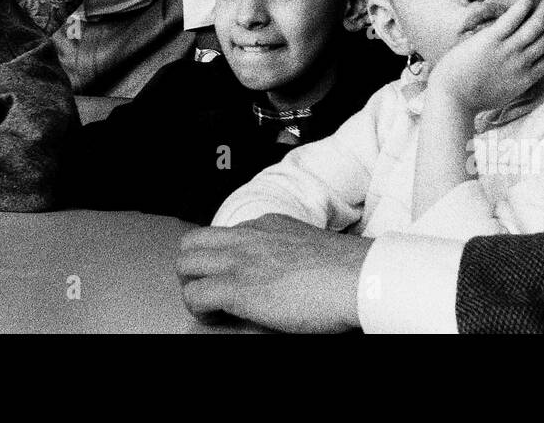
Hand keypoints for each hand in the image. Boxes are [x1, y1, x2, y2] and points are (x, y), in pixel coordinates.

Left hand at [176, 214, 371, 332]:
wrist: (359, 277)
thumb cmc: (347, 268)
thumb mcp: (310, 246)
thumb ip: (290, 250)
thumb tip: (289, 269)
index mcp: (267, 225)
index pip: (224, 233)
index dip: (220, 256)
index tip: (229, 274)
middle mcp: (248, 236)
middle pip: (193, 241)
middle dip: (193, 267)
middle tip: (207, 288)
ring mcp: (239, 260)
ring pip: (185, 264)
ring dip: (191, 286)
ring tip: (208, 305)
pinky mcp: (237, 288)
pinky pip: (195, 296)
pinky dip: (198, 310)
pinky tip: (216, 318)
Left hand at [431, 0, 543, 115]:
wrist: (451, 98)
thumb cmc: (472, 97)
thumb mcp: (503, 94)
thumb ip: (516, 82)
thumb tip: (522, 75)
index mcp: (527, 78)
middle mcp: (522, 64)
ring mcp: (508, 51)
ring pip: (536, 25)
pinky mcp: (491, 40)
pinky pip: (514, 18)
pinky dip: (525, 5)